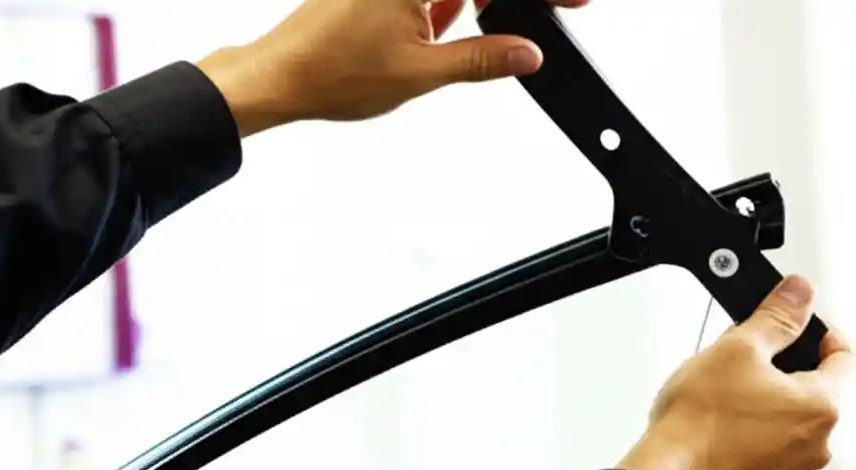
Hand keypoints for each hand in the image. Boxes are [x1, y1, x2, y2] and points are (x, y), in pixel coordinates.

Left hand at [196, 0, 592, 136]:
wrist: (280, 76)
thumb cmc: (330, 70)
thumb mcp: (421, 71)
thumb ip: (481, 59)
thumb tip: (526, 53)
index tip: (575, 3)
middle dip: (515, 0)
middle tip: (560, 7)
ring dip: (479, 4)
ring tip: (498, 25)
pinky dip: (452, 3)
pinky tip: (462, 19)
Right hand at [617, 276, 852, 469]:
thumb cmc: (698, 423)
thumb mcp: (737, 350)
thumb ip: (776, 317)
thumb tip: (800, 293)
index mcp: (821, 407)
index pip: (844, 356)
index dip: (821, 331)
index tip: (797, 323)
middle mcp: (816, 445)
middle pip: (812, 391)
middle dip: (781, 370)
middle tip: (742, 359)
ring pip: (786, 424)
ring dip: (763, 407)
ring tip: (721, 398)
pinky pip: (764, 453)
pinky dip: (746, 438)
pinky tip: (714, 429)